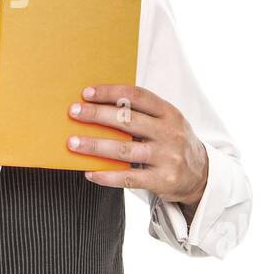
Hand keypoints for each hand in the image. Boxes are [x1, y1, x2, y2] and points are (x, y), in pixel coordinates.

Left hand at [66, 85, 208, 205]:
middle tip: (73, 112)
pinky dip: (106, 176)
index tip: (87, 93)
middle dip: (97, 115)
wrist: (201, 176)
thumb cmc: (172, 143)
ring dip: (94, 145)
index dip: (111, 93)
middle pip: (128, 120)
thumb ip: (141, 114)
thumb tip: (97, 105)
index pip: (138, 96)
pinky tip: (89, 172)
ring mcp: (167, 157)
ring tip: (72, 142)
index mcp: (169, 113)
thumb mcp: (167, 122)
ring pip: (124, 150)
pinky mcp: (162, 180)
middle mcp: (170, 133)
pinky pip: (128, 178)